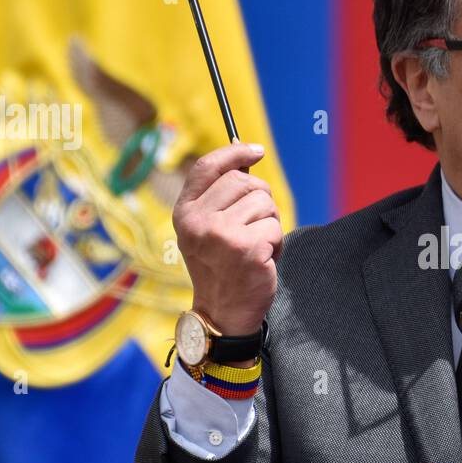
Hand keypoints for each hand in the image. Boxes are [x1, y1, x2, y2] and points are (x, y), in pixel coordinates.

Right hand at [172, 143, 281, 337]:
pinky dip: (276, 242)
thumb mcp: (208, 229)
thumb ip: (220, 196)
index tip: (255, 150)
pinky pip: (275, 226)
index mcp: (184, 213)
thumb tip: (245, 153)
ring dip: (269, 223)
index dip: (234, 153)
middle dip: (260, 199)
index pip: (208, 167)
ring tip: (255, 245)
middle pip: (245, 182)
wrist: (223, 311)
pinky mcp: (247, 248)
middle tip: (254, 226)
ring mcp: (221, 234)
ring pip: (264, 203)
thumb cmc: (221, 267)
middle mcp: (198, 221)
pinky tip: (262, 259)